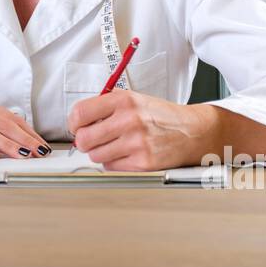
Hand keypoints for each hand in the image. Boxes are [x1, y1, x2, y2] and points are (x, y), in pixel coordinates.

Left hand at [67, 91, 218, 170]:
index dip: (73, 123)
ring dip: (100, 153)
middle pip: (83, 139)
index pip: (80, 113)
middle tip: (92, 139)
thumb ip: (106, 105)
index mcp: (124, 101)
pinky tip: (126, 154)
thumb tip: (78, 120)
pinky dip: (114, 163)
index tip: (76, 126)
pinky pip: (111, 167)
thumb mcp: (134, 99)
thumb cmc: (161, 116)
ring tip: (115, 145)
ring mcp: (136, 143)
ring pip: (95, 155)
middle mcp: (129, 120)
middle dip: (84, 141)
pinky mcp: (142, 163)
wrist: (192, 132)